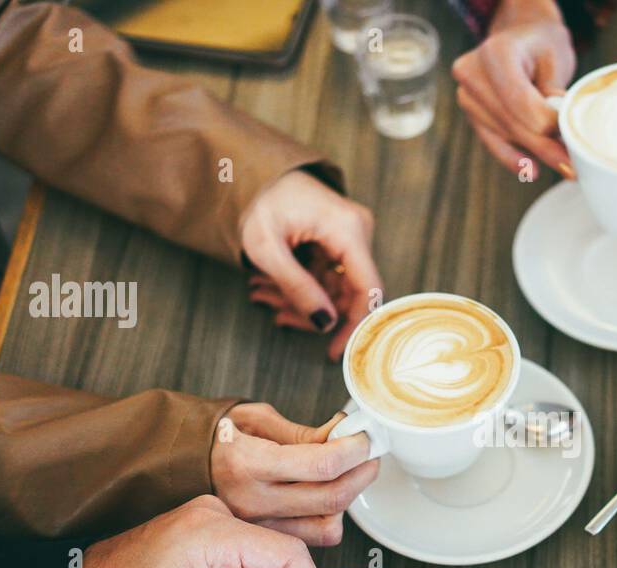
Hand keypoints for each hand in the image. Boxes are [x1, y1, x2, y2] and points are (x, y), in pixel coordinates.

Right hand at [210, 403, 377, 545]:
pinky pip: (313, 539)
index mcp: (249, 463)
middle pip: (332, 498)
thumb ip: (304, 434)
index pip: (322, 464)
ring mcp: (258, 527)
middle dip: (363, 471)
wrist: (178, 466)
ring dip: (350, 498)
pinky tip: (329, 495)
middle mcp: (253, 501)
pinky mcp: (264, 540)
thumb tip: (344, 436)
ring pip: (328, 526)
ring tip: (352, 473)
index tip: (365, 437)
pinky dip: (330, 518)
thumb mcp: (256, 419)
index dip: (355, 449)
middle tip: (370, 453)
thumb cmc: (218, 436)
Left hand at [239, 170, 383, 360]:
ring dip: (300, 300)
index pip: (367, 290)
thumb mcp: (267, 248)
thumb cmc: (256, 198)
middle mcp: (357, 231)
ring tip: (264, 295)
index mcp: (348, 229)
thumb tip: (324, 324)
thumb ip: (297, 288)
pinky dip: (301, 286)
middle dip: (312, 311)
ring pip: (335, 287)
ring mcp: (349, 236)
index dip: (354, 326)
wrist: (249, 168)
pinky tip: (272, 286)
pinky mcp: (338, 240)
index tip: (335, 350)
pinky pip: (327, 275)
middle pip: (348, 293)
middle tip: (278, 316)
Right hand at [452, 0, 575, 179]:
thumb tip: (563, 135)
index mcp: (494, 54)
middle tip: (572, 168)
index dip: (548, 126)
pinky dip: (513, 158)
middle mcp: (472, 74)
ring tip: (563, 164)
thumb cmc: (541, 44)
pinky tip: (531, 170)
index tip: (573, 140)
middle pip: (513, 124)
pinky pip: (492, 142)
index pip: (522, 103)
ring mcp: (467, 95)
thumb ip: (554, 94)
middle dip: (545, 148)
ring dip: (535, 153)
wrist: (519, 35)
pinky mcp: (471, 113)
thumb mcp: (556, 58)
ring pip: (506, 136)